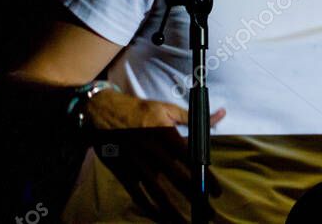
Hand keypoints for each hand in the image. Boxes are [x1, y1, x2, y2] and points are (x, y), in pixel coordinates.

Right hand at [86, 90, 225, 221]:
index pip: (193, 159)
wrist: (100, 112)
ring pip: (159, 193)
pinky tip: (161, 218)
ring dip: (174, 211)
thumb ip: (194, 117)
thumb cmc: (138, 109)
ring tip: (188, 223)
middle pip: (179, 180)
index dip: (206, 177)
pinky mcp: (124, 173)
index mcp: (166, 134)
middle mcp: (153, 151)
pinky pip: (138, 195)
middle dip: (195, 198)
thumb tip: (220, 114)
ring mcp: (137, 165)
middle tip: (209, 213)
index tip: (217, 192)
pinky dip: (150, 209)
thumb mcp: (166, 108)